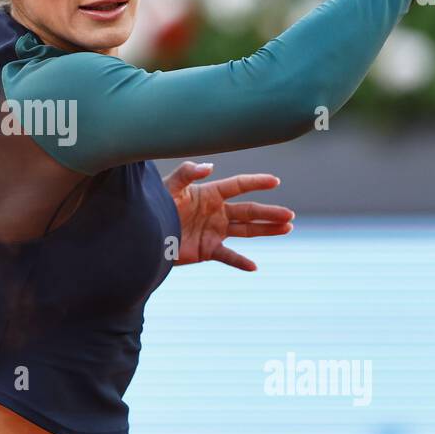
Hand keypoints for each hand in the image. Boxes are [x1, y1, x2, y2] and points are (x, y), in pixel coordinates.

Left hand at [163, 162, 293, 269]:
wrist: (144, 233)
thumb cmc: (155, 205)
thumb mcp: (170, 187)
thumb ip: (187, 174)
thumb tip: (209, 166)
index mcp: (210, 194)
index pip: (238, 186)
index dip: (256, 182)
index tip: (275, 181)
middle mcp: (217, 211)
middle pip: (249, 211)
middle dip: (270, 213)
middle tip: (289, 215)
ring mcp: (215, 231)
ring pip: (247, 230)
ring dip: (267, 230)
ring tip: (287, 228)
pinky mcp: (208, 249)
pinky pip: (229, 256)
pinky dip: (241, 262)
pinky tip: (254, 267)